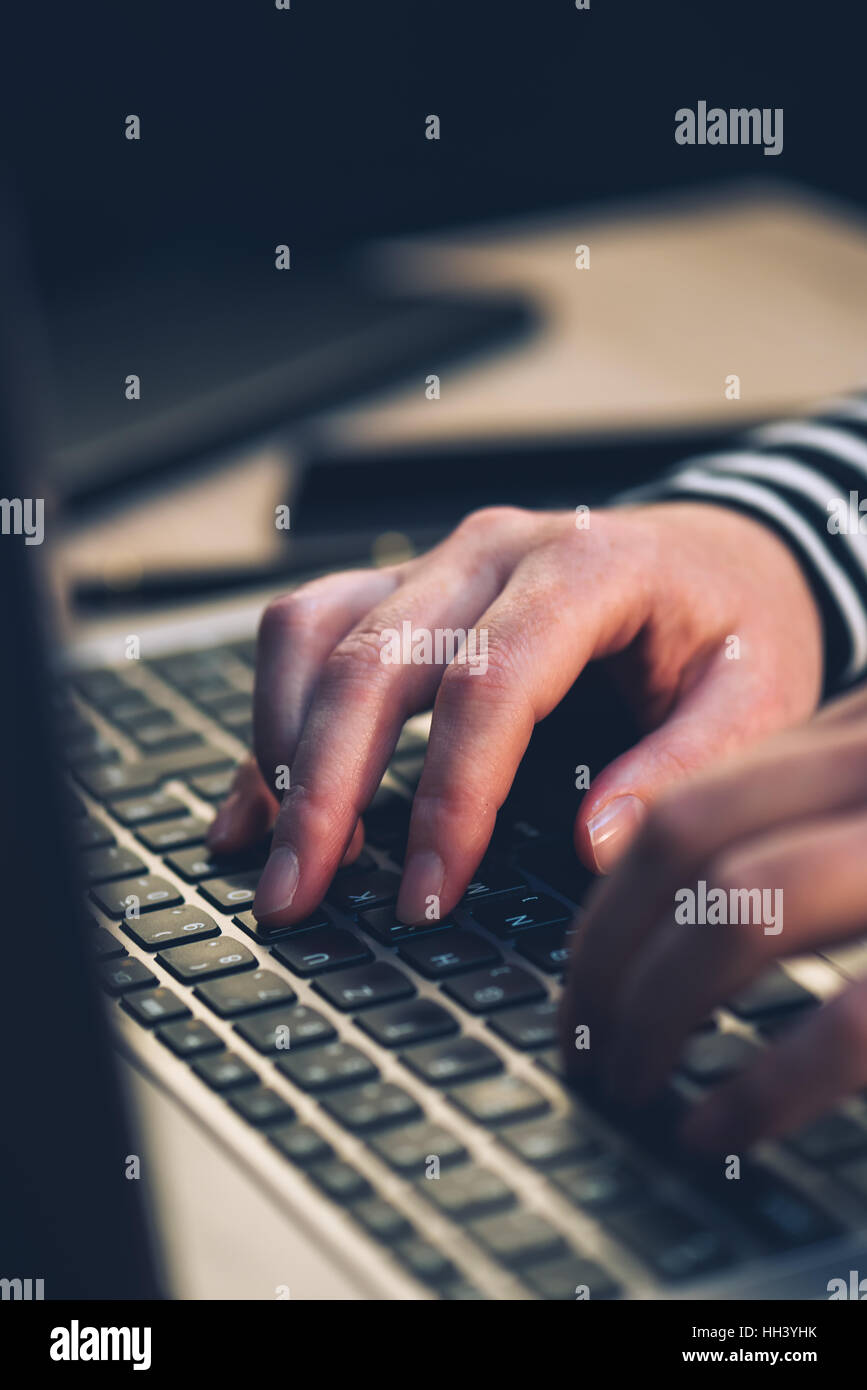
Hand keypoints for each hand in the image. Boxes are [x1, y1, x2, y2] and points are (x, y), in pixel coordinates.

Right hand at [207, 502, 822, 927]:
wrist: (718, 556)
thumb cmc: (734, 627)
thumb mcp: (756, 694)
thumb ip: (685, 764)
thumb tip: (595, 847)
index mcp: (588, 567)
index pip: (489, 684)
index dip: (448, 797)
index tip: (426, 895)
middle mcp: (494, 552)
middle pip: (374, 662)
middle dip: (323, 790)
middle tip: (296, 895)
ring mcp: (438, 565)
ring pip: (314, 634)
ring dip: (283, 748)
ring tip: (280, 857)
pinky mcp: (406, 591)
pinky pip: (307, 635)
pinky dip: (270, 718)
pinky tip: (254, 805)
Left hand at [560, 683, 866, 1149]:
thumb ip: (806, 810)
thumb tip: (657, 875)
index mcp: (853, 738)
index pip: (687, 808)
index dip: (606, 907)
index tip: (577, 978)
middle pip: (686, 844)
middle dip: (602, 955)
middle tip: (575, 1039)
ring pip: (740, 909)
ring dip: (652, 1009)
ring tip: (620, 1079)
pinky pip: (850, 1021)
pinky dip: (763, 1088)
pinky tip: (713, 1128)